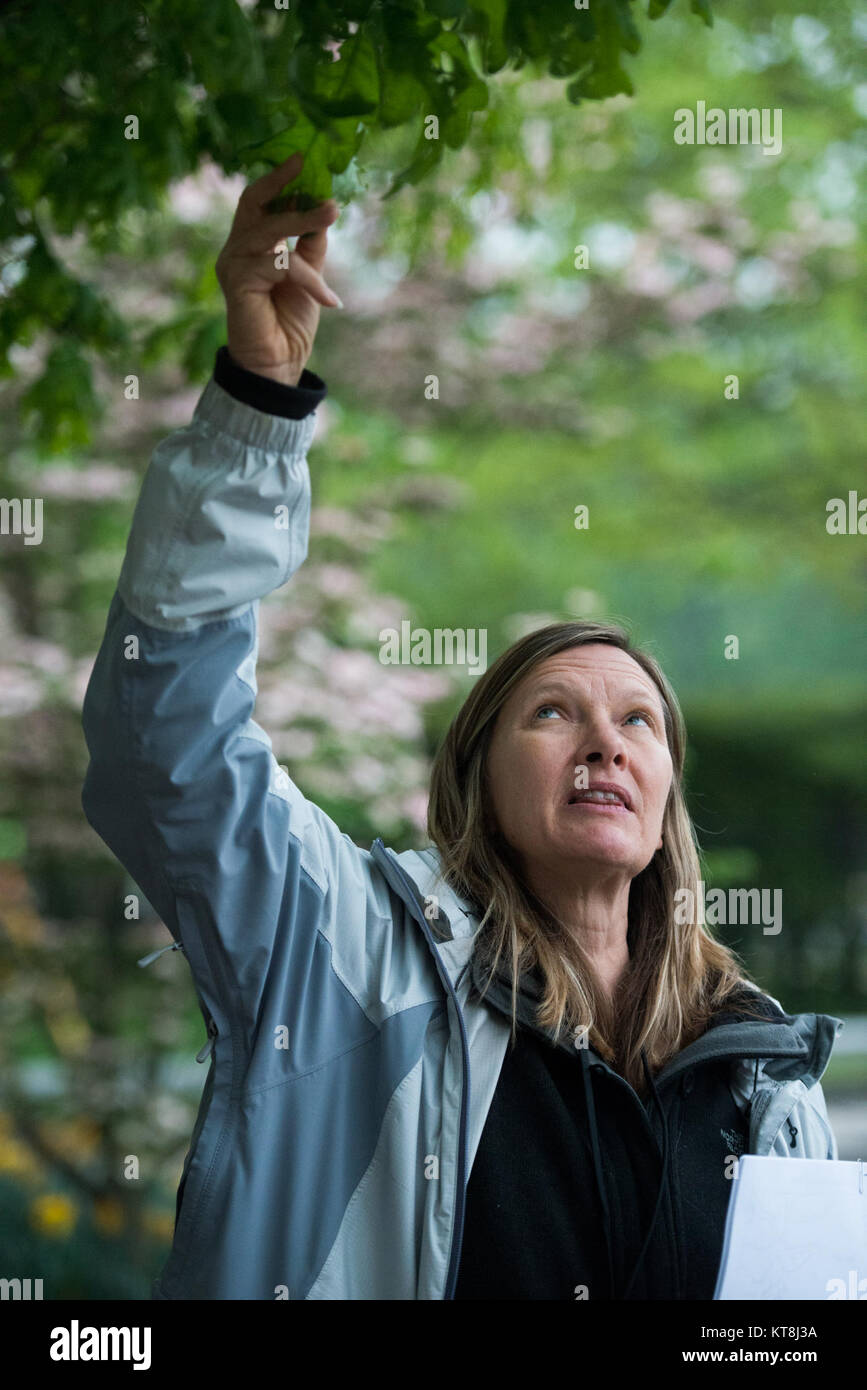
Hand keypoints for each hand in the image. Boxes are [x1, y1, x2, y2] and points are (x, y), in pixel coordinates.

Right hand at [215, 152, 340, 385]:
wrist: (278, 364)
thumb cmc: (290, 321)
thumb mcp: (308, 274)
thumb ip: (311, 242)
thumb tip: (325, 206)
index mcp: (251, 243)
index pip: (259, 200)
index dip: (279, 178)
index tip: (303, 157)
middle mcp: (236, 248)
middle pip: (254, 203)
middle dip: (280, 181)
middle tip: (305, 163)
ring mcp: (232, 263)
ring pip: (269, 229)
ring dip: (303, 219)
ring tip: (333, 211)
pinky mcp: (235, 281)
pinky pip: (278, 264)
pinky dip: (308, 278)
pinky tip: (329, 299)